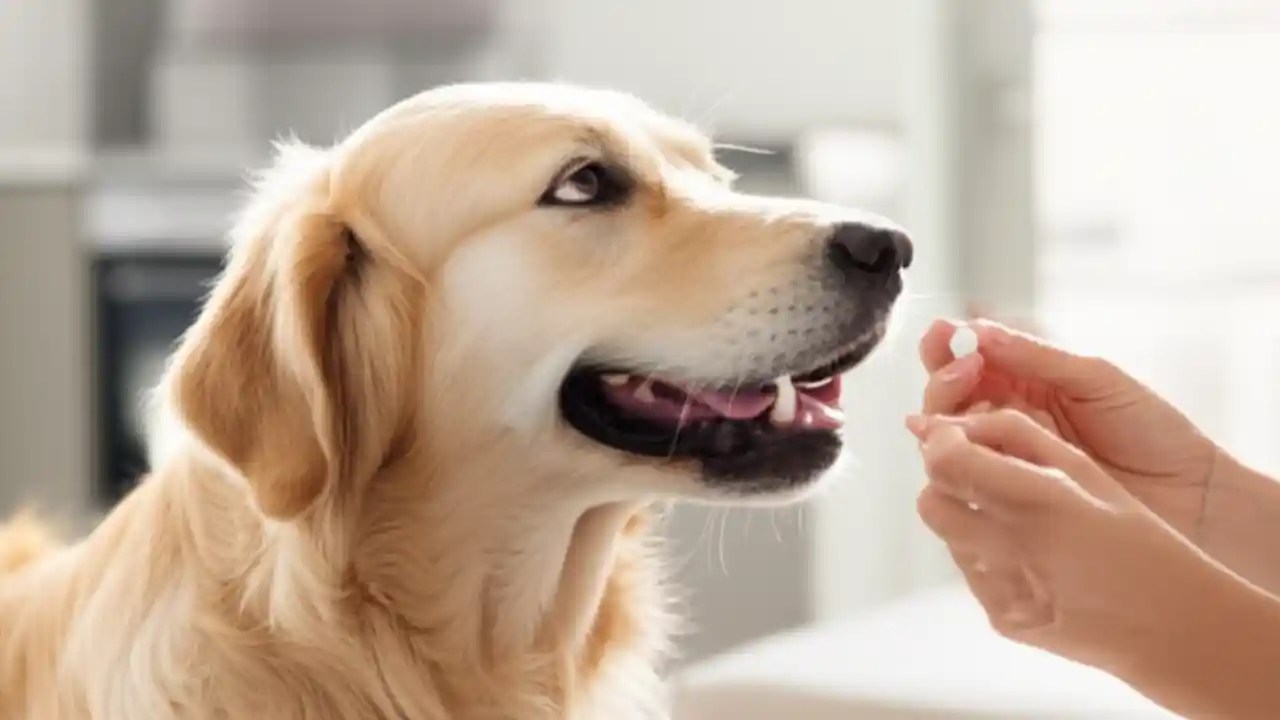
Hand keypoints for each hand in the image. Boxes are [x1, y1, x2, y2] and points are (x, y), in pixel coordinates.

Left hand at [909, 410, 1233, 680]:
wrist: (1174, 627)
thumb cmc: (1137, 537)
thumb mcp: (1087, 471)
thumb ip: (1017, 436)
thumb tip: (958, 423)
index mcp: (1039, 500)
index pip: (946, 461)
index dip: (941, 442)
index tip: (955, 436)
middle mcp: (1013, 548)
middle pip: (931, 502)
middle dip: (945, 483)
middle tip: (977, 476)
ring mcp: (1004, 590)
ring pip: (947, 537)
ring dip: (967, 518)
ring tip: (1016, 521)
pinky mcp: (1002, 619)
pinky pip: (971, 574)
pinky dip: (987, 556)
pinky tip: (1031, 559)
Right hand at [918, 319, 1217, 541]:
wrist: (1192, 499)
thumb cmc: (1154, 434)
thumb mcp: (1096, 379)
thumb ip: (1036, 357)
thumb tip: (977, 331)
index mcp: (1025, 384)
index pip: (966, 361)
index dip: (945, 347)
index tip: (943, 335)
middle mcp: (1005, 422)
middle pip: (945, 400)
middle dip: (943, 380)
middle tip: (965, 371)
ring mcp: (1004, 464)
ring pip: (946, 440)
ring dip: (948, 420)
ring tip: (975, 410)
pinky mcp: (1006, 503)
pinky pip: (965, 483)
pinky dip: (960, 465)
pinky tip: (974, 454)